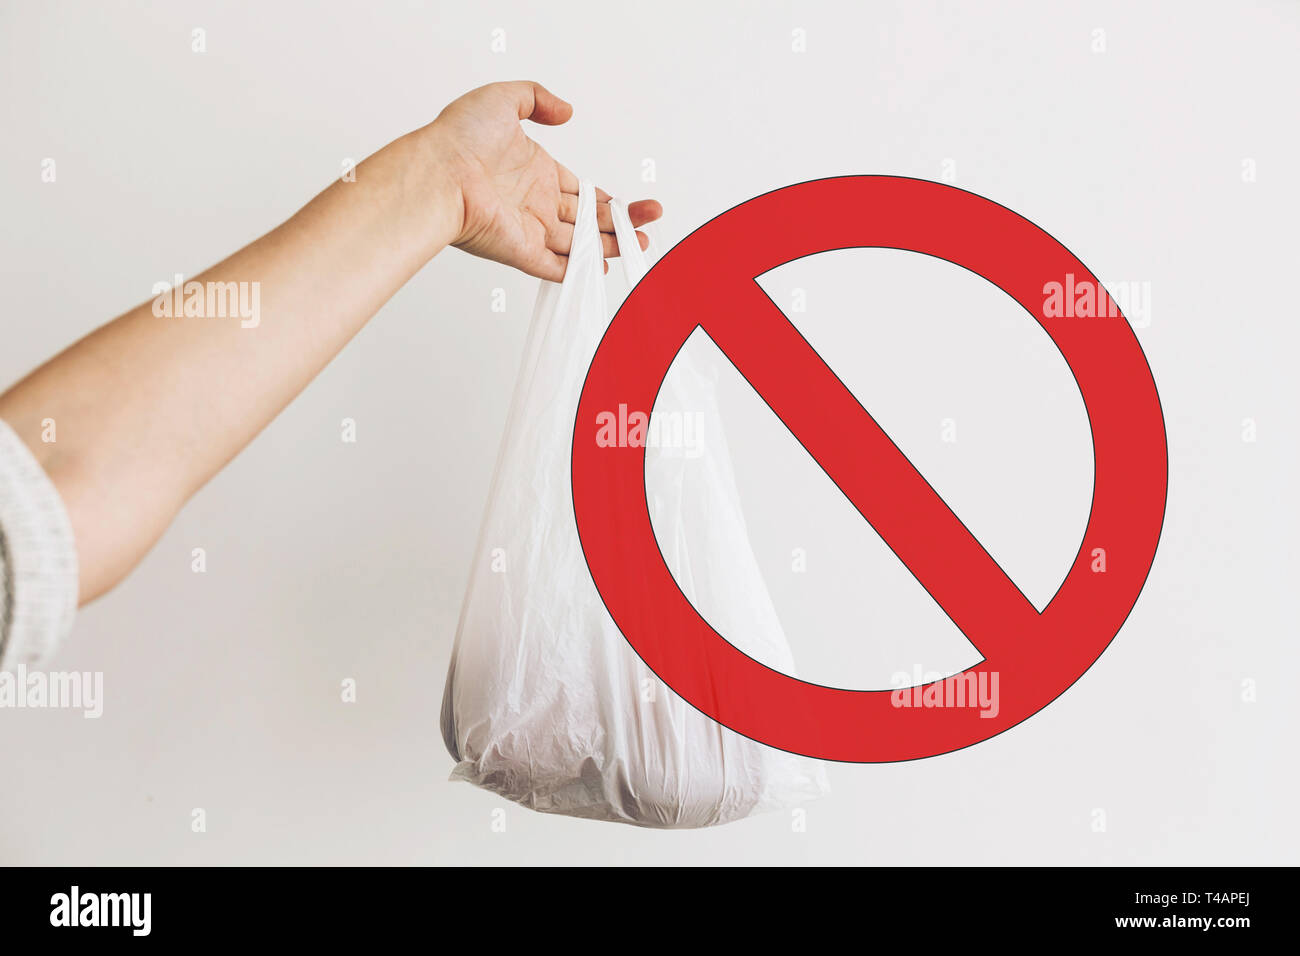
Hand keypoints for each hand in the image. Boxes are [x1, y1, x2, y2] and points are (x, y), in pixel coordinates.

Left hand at [425, 81, 662, 280]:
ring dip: (612, 245)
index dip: (605, 198)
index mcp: (535, 172)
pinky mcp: (522, 252)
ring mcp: (530, 230)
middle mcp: (535, 203)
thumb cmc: (458, 138)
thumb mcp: (502, 99)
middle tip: (650, 223)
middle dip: (622, 222)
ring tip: (642, 244)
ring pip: (580, 243)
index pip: (579, 191)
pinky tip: (604, 270)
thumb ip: (537, 100)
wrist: (437, 173)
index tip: (628, 203)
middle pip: (588, 219)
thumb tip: (567, 112)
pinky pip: (556, 267)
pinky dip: (580, 272)